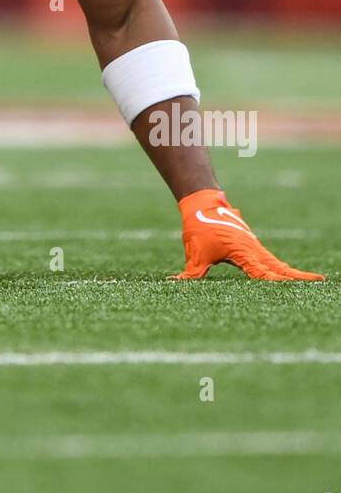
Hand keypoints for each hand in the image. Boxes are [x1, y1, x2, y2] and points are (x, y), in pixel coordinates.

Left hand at [173, 188, 323, 280]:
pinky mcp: (251, 245)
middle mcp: (253, 250)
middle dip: (298, 277)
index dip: (276, 283)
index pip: (263, 274)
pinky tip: (289, 275)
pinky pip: (270, 259)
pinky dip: (282, 268)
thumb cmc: (200, 226)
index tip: (290, 290)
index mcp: (243, 252)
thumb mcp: (195, 252)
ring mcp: (254, 247)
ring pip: (277, 263)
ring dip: (293, 273)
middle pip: (280, 268)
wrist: (203, 202)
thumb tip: (174, 282)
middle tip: (319, 282)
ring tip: (313, 282)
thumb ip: (190, 272)